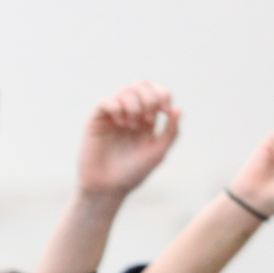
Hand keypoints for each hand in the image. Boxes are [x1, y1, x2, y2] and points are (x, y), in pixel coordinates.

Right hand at [77, 80, 179, 198]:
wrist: (107, 188)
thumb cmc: (132, 174)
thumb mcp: (158, 153)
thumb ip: (171, 132)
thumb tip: (178, 110)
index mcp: (146, 119)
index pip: (157, 92)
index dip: (163, 95)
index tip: (165, 112)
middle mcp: (129, 114)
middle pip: (141, 85)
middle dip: (149, 97)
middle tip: (149, 119)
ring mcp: (112, 116)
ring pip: (124, 90)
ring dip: (133, 104)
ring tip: (131, 125)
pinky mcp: (96, 120)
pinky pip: (105, 101)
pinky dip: (116, 107)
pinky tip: (120, 123)